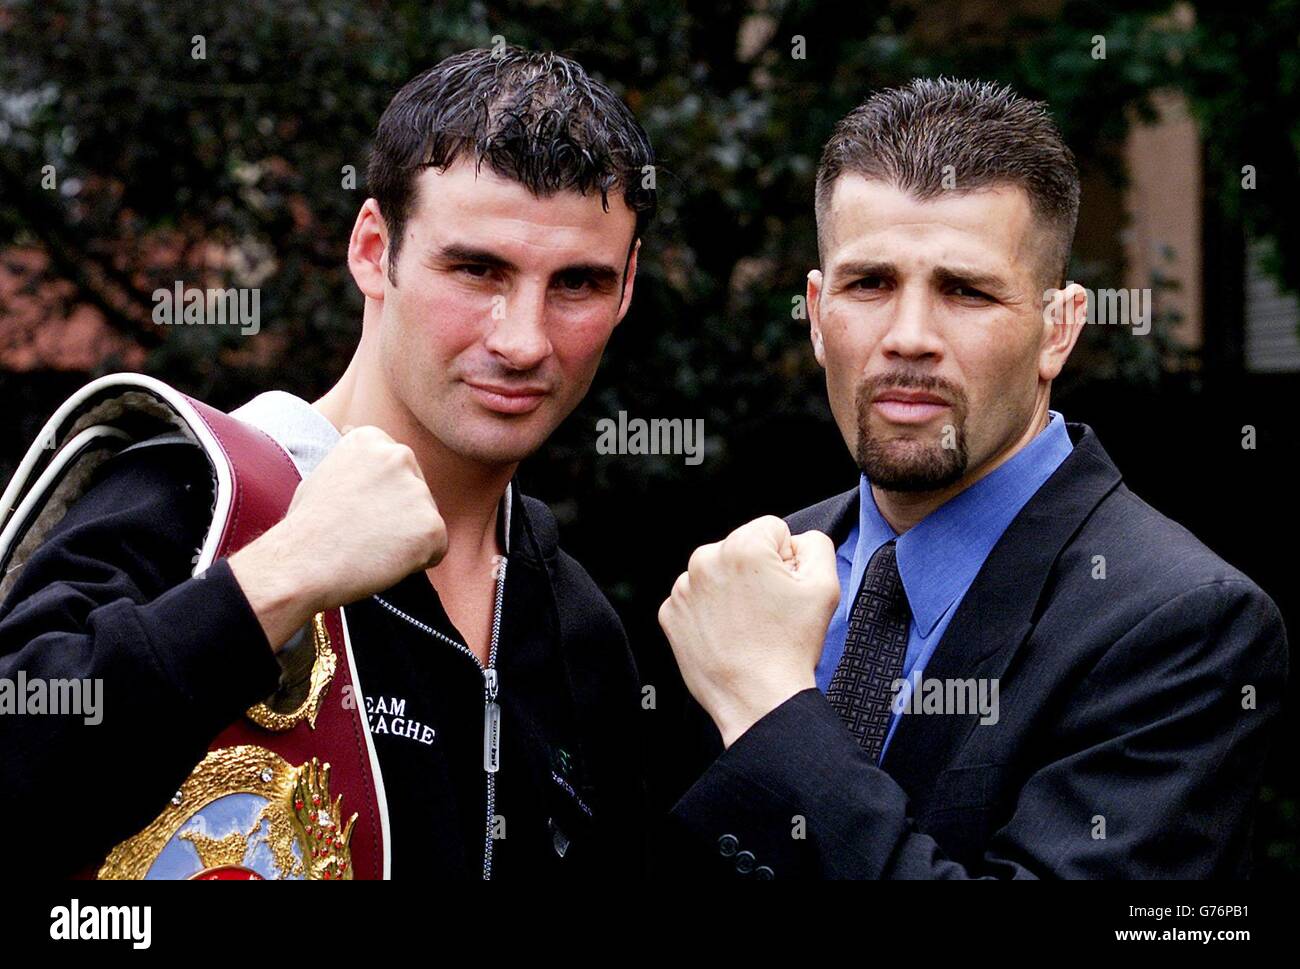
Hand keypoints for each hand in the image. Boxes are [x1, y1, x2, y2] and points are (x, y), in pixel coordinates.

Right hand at [229, 425, 446, 649]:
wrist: (301, 562)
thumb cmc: (306, 525)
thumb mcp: (326, 472)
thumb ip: (354, 459)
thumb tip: (352, 430)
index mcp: (372, 439)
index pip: (397, 471)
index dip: (378, 500)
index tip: (354, 511)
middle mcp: (400, 455)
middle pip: (416, 494)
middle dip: (397, 517)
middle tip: (362, 534)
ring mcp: (418, 490)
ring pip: (426, 521)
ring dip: (406, 540)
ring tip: (369, 547)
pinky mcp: (432, 525)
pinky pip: (436, 548)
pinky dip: (416, 562)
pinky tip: (383, 561)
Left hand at [658, 515, 839, 746]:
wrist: (758, 700)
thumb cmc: (791, 646)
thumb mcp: (825, 586)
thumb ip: (816, 544)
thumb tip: (796, 541)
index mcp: (742, 546)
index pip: (773, 530)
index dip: (787, 559)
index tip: (785, 590)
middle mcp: (705, 560)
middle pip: (741, 550)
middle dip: (757, 573)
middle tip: (769, 612)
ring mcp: (683, 589)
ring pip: (718, 574)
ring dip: (732, 591)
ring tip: (748, 626)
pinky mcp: (670, 614)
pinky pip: (697, 599)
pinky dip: (711, 613)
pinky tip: (727, 635)